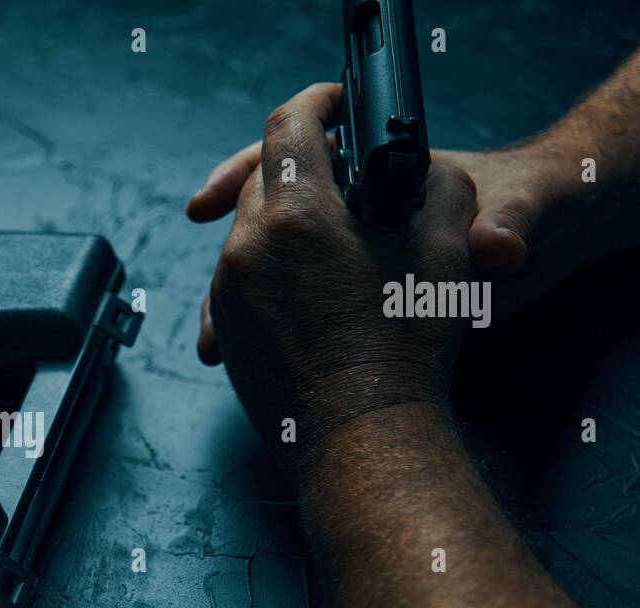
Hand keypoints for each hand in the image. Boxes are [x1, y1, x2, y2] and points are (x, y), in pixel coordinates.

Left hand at [192, 82, 478, 482]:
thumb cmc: (404, 348)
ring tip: (334, 254)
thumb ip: (434, 190)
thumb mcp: (444, 250)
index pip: (289, 127)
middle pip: (265, 181)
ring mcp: (229, 293)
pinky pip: (239, 282)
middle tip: (348, 190)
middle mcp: (247, 248)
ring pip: (250, 234)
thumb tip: (418, 176)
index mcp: (297, 214)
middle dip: (305, 174)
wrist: (362, 439)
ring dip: (286, 229)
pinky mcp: (227, 331)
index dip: (317, 104)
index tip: (336, 107)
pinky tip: (310, 296)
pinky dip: (270, 274)